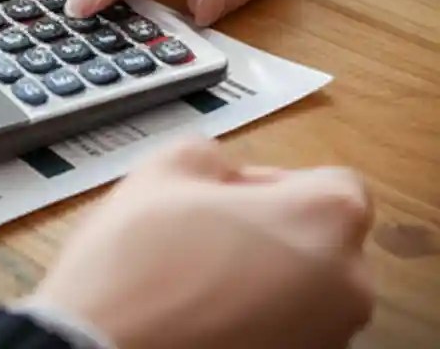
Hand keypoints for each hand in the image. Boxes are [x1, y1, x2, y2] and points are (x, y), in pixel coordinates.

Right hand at [30, 138, 373, 348]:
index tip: (227, 195)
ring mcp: (328, 336)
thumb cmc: (137, 265)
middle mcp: (347, 284)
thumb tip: (223, 172)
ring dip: (262, 278)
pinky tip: (199, 314)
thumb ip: (211, 155)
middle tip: (205, 234)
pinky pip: (287, 329)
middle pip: (321, 240)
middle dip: (269, 232)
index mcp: (324, 219)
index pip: (331, 183)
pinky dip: (255, 318)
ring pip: (305, 290)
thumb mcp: (161, 171)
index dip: (272, 183)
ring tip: (195, 279)